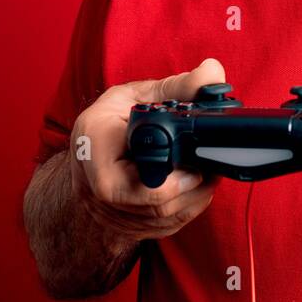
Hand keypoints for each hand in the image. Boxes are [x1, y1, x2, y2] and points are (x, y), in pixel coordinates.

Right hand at [68, 58, 226, 243]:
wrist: (88, 150)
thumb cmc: (112, 119)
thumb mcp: (139, 93)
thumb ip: (179, 86)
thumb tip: (213, 73)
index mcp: (95, 143)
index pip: (129, 179)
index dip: (168, 180)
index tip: (195, 168)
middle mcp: (93, 183)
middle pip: (151, 205)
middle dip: (190, 190)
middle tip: (211, 169)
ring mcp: (105, 210)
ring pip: (159, 220)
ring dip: (192, 201)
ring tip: (209, 176)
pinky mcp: (121, 225)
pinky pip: (159, 228)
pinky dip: (183, 212)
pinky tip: (196, 192)